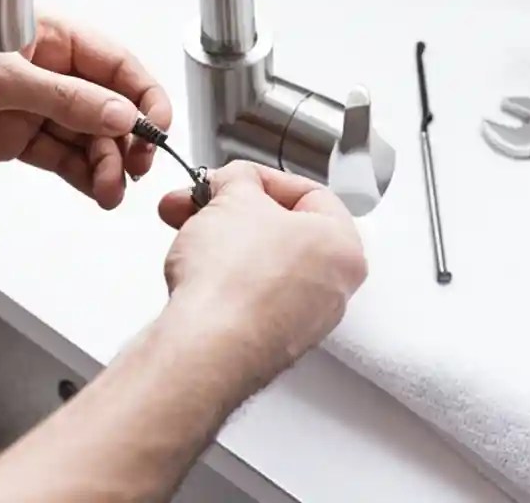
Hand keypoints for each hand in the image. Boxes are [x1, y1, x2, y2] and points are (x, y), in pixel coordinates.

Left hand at [0, 17, 170, 208]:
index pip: (116, 65)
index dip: (143, 96)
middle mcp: (47, 72)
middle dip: (127, 139)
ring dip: (106, 165)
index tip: (156, 127)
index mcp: (49, 37)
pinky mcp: (14, 139)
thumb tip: (120, 114)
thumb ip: (64, 99)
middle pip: (110, 107)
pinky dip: (83, 176)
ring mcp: (32, 107)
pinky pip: (63, 159)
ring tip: (110, 190)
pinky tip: (95, 190)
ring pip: (89, 139)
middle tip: (133, 168)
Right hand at [156, 162, 366, 373]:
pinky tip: (194, 275)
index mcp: (343, 247)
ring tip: (186, 235)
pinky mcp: (272, 344)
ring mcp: (304, 321)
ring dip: (221, 242)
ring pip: (262, 265)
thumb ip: (239, 178)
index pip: (309, 194)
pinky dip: (223, 282)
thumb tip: (237, 181)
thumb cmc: (232, 281)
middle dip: (230, 212)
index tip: (229, 179)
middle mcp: (333, 288)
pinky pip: (250, 299)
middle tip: (197, 203)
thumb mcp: (234, 197)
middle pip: (281, 230)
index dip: (261, 179)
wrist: (204, 351)